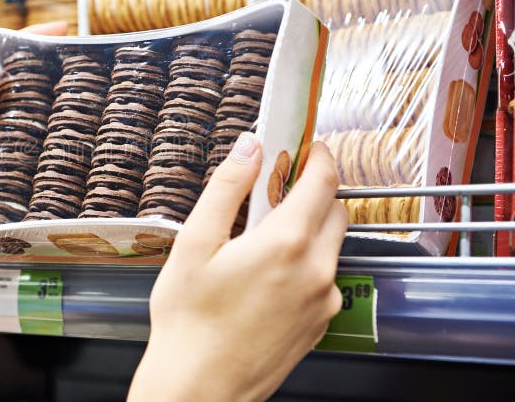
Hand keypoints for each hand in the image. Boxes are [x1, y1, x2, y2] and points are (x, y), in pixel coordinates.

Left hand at [0, 21, 69, 281]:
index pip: (1, 62)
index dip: (30, 40)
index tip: (62, 30)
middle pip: (25, 84)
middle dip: (55, 67)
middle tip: (90, 62)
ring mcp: (1, 146)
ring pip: (35, 114)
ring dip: (61, 100)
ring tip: (93, 95)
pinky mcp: (11, 171)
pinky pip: (38, 147)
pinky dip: (59, 137)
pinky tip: (78, 141)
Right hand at [129, 134, 346, 401]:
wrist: (200, 387)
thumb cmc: (189, 320)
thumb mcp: (195, 243)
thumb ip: (227, 187)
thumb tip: (249, 147)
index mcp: (287, 243)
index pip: (324, 180)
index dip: (319, 156)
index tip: (308, 147)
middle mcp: (317, 270)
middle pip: (335, 209)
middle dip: (313, 191)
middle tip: (275, 192)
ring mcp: (324, 300)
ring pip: (332, 244)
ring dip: (309, 228)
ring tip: (262, 240)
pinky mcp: (321, 323)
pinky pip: (325, 276)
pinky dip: (307, 262)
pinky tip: (267, 276)